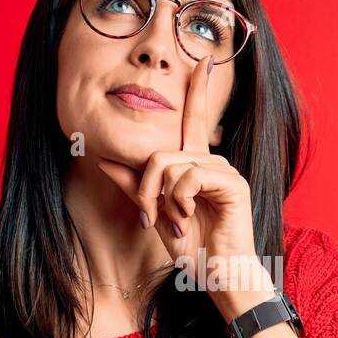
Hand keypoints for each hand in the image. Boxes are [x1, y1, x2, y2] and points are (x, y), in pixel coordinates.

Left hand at [97, 55, 271, 318]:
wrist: (222, 277)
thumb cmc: (196, 252)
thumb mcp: (156, 215)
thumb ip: (134, 185)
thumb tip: (104, 159)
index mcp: (198, 166)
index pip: (195, 120)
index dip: (198, 90)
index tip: (204, 60)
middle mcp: (214, 162)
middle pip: (161, 153)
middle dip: (145, 187)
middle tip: (150, 217)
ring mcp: (226, 171)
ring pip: (172, 164)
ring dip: (162, 198)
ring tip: (176, 222)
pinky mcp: (234, 183)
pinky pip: (190, 176)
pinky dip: (180, 200)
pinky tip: (189, 218)